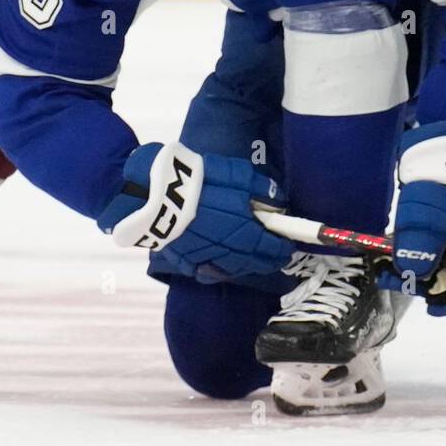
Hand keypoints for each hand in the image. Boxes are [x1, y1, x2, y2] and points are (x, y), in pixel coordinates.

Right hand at [98, 142, 290, 279]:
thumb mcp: (238, 175)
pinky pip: (205, 270)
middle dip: (267, 261)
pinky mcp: (184, 260)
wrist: (157, 192)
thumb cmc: (202, 180)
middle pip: (252, 262)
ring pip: (231, 269)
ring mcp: (205, 258)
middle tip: (275, 257)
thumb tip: (279, 203)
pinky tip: (219, 266)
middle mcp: (228, 251)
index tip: (288, 247)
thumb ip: (261, 190)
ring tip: (251, 262)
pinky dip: (216, 270)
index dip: (281, 249)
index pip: (270, 248)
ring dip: (245, 267)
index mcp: (244, 232)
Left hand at [378, 123, 445, 315]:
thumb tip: (412, 275)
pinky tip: (390, 246)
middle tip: (389, 278)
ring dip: (411, 267)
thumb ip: (421, 247)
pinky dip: (410, 250)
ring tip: (383, 264)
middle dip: (420, 282)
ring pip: (434, 260)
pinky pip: (427, 244)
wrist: (442, 143)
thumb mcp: (429, 216)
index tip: (429, 308)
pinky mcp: (439, 220)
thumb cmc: (441, 182)